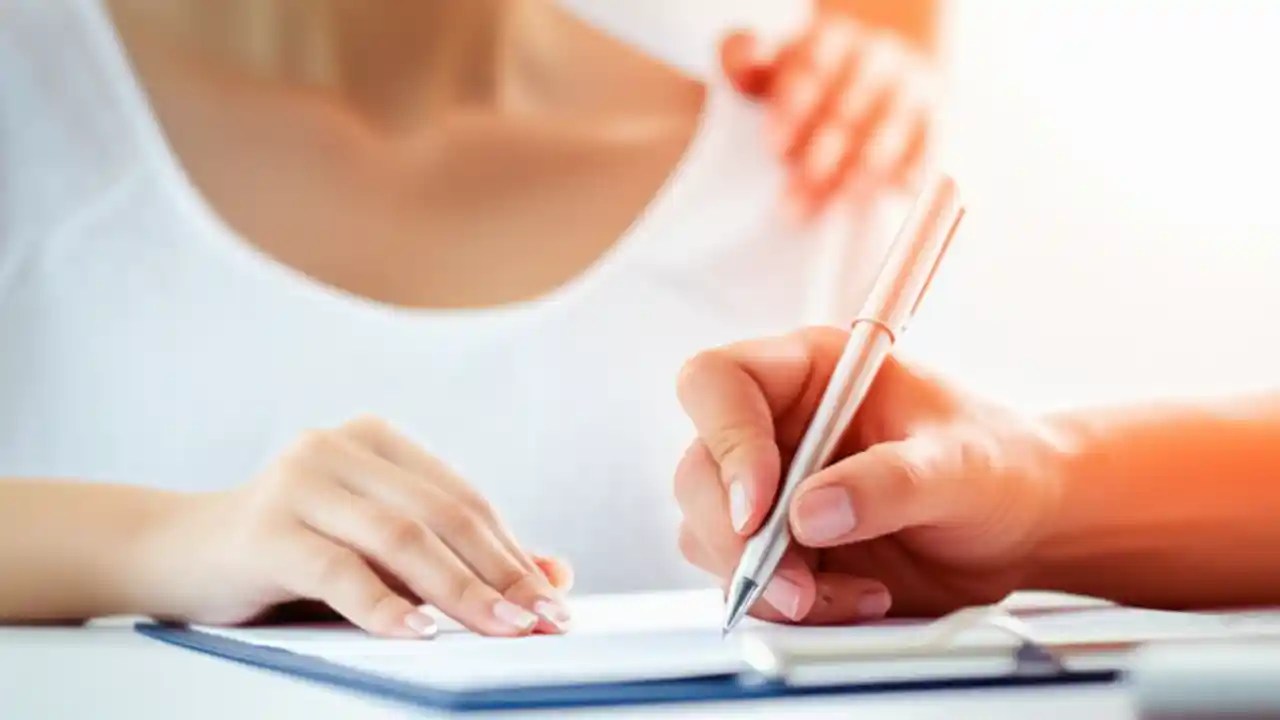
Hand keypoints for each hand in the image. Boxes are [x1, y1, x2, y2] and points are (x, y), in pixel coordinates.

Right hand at [141, 416, 571, 637]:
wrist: (179, 552)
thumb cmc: (294, 551)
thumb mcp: (380, 549)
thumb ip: (458, 557)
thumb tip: (554, 576)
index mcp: (376, 439)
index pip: (463, 498)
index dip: (513, 551)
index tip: (554, 601)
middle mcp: (339, 446)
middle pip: (440, 515)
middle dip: (499, 573)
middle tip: (540, 621)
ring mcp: (299, 482)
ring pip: (399, 538)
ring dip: (459, 591)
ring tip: (501, 628)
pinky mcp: (265, 529)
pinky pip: (338, 569)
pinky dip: (383, 604)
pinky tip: (419, 632)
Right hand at [674, 328, 1068, 623]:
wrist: (1023, 525)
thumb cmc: (998, 465)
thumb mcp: (959, 464)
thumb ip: (888, 482)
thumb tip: (809, 514)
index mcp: (809, 373)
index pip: (718, 383)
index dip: (725, 441)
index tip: (758, 509)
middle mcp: (776, 427)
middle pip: (699, 471)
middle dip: (736, 538)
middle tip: (795, 582)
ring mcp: (773, 491)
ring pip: (711, 536)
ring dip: (769, 581)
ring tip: (853, 594)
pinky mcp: (782, 548)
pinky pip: (749, 583)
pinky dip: (792, 606)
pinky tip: (858, 599)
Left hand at [720, 16, 936, 219]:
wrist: (881, 63)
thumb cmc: (810, 76)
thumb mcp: (774, 58)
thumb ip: (745, 56)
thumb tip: (746, 63)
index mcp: (832, 38)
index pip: (813, 66)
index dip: (793, 105)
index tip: (772, 146)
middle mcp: (877, 59)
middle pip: (847, 110)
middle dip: (818, 159)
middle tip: (788, 202)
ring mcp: (909, 90)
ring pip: (886, 137)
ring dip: (856, 177)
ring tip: (827, 211)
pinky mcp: (935, 122)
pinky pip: (927, 152)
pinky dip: (909, 176)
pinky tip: (887, 200)